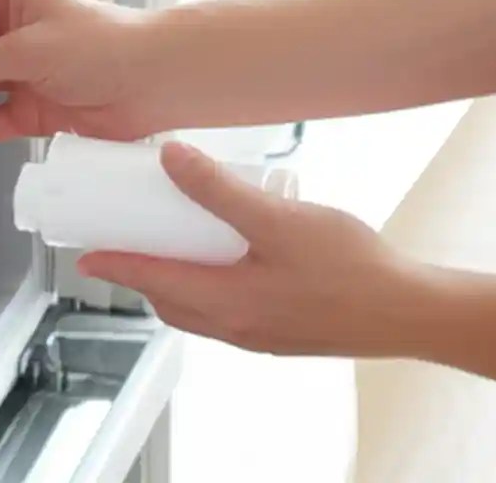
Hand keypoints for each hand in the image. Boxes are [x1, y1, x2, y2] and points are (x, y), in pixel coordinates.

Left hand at [78, 142, 440, 356]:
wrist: (410, 312)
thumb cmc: (350, 267)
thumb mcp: (278, 219)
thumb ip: (220, 191)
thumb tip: (170, 159)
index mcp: (225, 303)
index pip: (151, 281)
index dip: (116, 265)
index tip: (85, 254)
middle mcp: (234, 327)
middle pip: (169, 301)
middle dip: (141, 275)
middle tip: (126, 242)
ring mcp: (259, 336)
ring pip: (197, 310)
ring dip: (175, 283)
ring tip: (173, 245)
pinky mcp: (281, 333)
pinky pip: (226, 313)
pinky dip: (208, 289)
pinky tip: (228, 261)